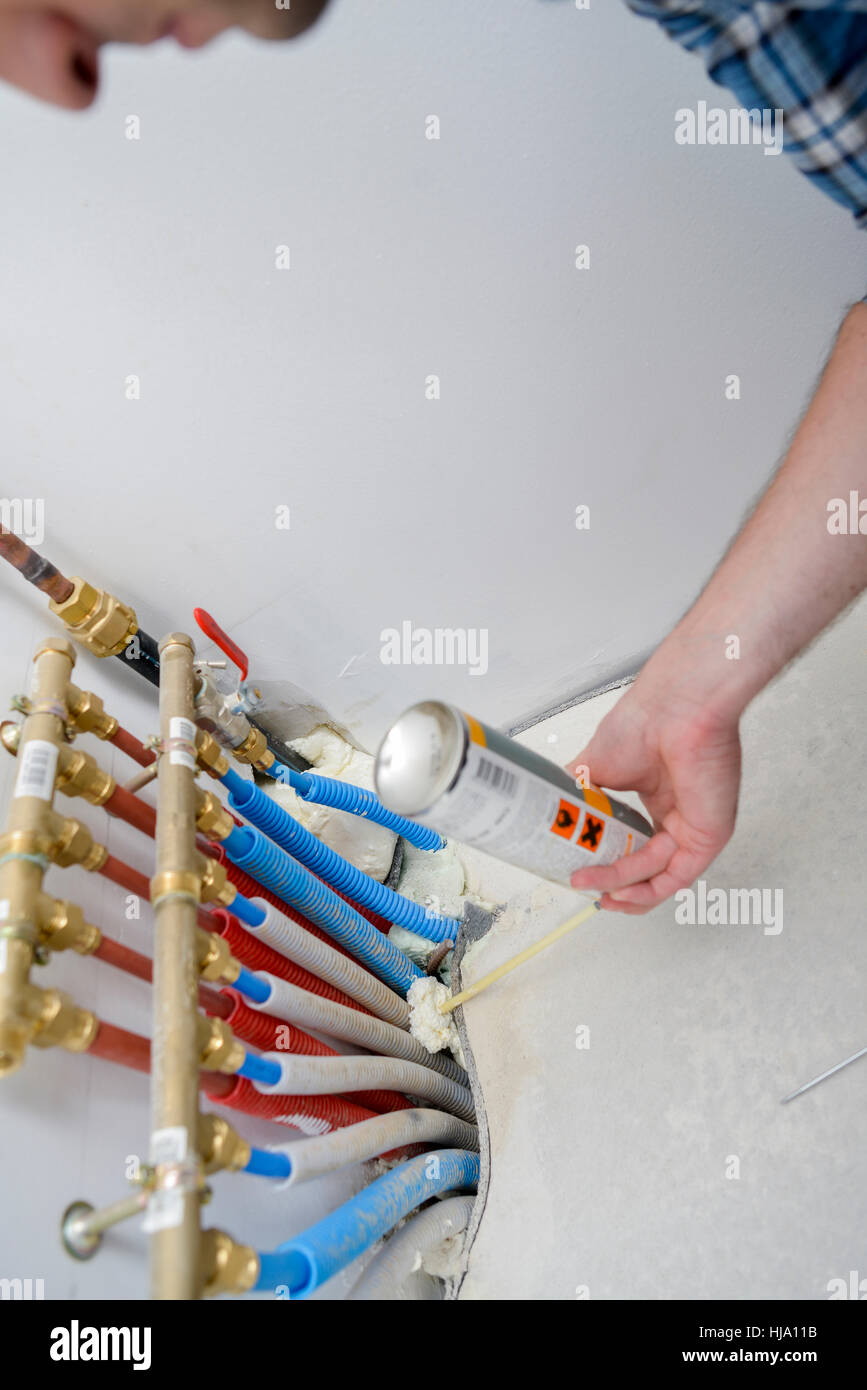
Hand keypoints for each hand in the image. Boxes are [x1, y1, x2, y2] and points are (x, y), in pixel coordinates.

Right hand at [565, 673, 741, 913]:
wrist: (672, 710)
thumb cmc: (641, 724)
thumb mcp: (592, 766)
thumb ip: (576, 795)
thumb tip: (548, 815)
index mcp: (656, 798)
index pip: (633, 845)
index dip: (605, 863)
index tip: (578, 871)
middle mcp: (676, 816)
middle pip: (645, 868)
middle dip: (611, 883)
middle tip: (580, 884)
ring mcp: (692, 828)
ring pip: (655, 875)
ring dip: (617, 884)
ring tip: (587, 881)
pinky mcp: (707, 838)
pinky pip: (675, 877)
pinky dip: (645, 891)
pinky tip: (616, 890)